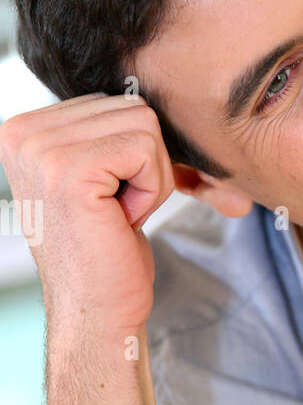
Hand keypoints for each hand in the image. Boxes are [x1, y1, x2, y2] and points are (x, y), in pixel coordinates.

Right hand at [0, 92, 175, 339]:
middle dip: (146, 165)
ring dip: (150, 178)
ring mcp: (41, 149)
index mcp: (26, 128)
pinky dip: (152, 189)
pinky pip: (147, 149)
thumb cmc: (108, 252)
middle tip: (116, 211)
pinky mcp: (69, 169)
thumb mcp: (108, 178)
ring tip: (116, 215)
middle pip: (132, 107)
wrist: (98, 312)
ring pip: (144, 125)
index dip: (136, 154)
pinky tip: (122, 219)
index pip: (115, 101)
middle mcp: (23, 132)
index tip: (113, 199)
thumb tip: (176, 92)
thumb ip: (119, 133)